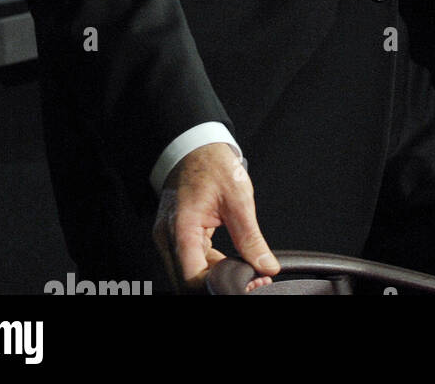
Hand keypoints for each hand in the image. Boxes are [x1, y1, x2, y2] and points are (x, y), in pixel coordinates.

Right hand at [152, 141, 279, 292]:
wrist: (195, 147)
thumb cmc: (213, 165)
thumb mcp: (239, 199)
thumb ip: (250, 238)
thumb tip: (266, 265)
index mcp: (182, 228)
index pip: (192, 277)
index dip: (217, 287)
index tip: (245, 284)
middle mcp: (168, 238)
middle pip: (188, 281)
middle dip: (217, 286)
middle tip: (249, 281)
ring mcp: (169, 238)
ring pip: (189, 273)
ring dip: (214, 278)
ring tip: (246, 272)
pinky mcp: (175, 237)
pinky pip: (190, 261)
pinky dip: (209, 266)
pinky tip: (231, 263)